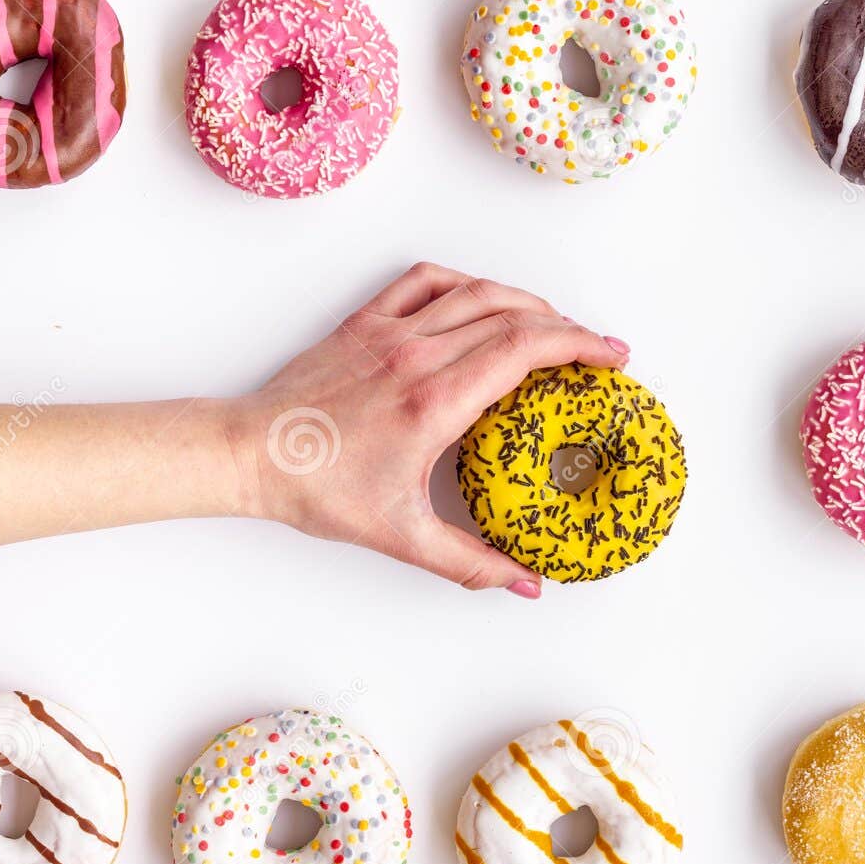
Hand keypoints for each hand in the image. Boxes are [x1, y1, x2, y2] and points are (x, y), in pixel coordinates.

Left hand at [226, 261, 629, 596]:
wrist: (253, 455)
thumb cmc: (319, 490)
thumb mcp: (403, 536)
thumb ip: (472, 562)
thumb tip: (526, 583)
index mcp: (434, 401)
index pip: (525, 350)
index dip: (580, 345)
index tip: (611, 357)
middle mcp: (416, 354)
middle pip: (512, 315)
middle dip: (566, 326)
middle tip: (596, 350)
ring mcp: (388, 331)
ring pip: (475, 290)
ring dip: (524, 300)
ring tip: (552, 324)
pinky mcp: (363, 323)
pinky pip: (424, 281)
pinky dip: (464, 281)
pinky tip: (480, 298)